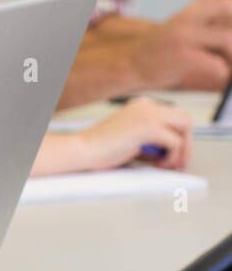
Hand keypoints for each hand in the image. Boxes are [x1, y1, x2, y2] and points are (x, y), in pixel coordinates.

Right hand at [64, 97, 192, 171]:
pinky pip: (176, 142)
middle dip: (186, 143)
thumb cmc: (102, 148)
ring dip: (183, 149)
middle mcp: (146, 106)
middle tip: (179, 162)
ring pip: (185, 128)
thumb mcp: (132, 139)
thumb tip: (172, 151)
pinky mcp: (148, 127)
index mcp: (141, 106)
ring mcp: (148, 114)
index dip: (179, 138)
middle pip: (184, 119)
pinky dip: (172, 157)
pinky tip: (158, 164)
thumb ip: (152, 140)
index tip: (175, 156)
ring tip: (170, 164)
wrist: (84, 150)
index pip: (174, 117)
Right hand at [134, 0, 231, 89]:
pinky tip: (217, 75)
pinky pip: (218, 65)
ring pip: (228, 39)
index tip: (229, 25)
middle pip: (228, 8)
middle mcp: (188, 17)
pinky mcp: (181, 56)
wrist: (132, 66)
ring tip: (227, 66)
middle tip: (230, 47)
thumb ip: (209, 16)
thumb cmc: (164, 51)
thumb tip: (231, 14)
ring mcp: (183, 35)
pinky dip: (224, 74)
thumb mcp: (185, 26)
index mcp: (193, 10)